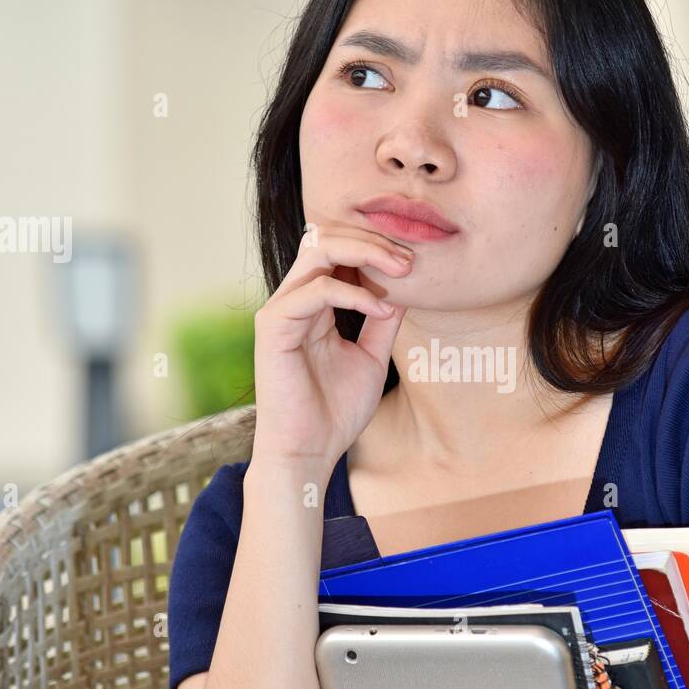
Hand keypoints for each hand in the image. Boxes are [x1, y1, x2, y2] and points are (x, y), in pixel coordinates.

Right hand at [250, 222, 413, 470]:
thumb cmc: (335, 411)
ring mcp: (281, 309)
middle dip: (373, 240)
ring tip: (401, 271)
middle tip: (410, 260)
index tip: (415, 263)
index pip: (338, 250)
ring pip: (318, 250)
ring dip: (365, 253)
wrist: (310, 451)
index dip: (376, 246)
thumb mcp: (372, 356)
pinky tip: (380, 309)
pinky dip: (353, 294)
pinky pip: (315, 290)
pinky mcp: (274, 326)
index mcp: (313, 303)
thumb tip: (406, 287)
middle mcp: (294, 299)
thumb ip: (382, 319)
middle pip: (327, 237)